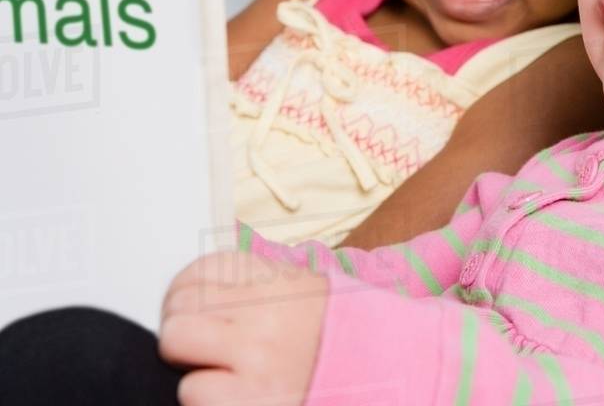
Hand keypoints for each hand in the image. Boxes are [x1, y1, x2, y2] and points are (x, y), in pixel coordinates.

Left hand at [159, 250, 327, 405]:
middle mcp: (266, 310)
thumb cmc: (325, 340)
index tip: (193, 312)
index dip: (185, 293)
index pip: (200, 270)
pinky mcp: (250, 396)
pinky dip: (203, 396)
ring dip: (187, 359)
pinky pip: (191, 389)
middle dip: (182, 327)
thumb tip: (191, 290)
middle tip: (201, 345)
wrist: (370, 374)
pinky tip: (230, 393)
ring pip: (175, 338)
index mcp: (277, 280)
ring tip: (214, 368)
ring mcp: (257, 353)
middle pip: (180, 302)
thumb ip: (253, 283)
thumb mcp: (300, 292)